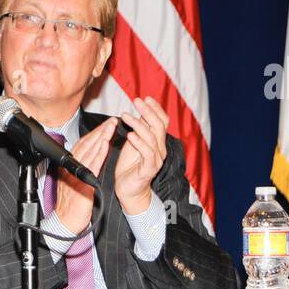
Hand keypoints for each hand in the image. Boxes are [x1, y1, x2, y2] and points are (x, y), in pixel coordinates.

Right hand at [51, 116, 115, 234]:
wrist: (65, 222)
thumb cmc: (71, 206)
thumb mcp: (74, 183)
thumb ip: (81, 170)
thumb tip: (90, 159)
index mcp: (68, 167)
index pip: (83, 145)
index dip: (95, 134)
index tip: (106, 125)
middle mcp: (70, 168)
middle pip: (86, 144)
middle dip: (100, 131)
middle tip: (112, 120)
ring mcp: (75, 175)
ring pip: (89, 151)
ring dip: (101, 137)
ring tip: (111, 127)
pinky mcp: (80, 183)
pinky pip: (91, 166)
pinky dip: (98, 154)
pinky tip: (105, 145)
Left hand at [115, 96, 169, 213]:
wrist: (128, 190)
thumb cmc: (129, 166)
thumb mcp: (133, 143)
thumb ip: (138, 129)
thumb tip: (139, 111)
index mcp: (158, 142)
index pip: (163, 121)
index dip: (156, 109)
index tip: (146, 98)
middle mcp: (160, 149)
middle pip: (159, 126)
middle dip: (148, 111)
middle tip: (136, 100)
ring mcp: (156, 159)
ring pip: (151, 137)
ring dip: (139, 124)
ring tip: (125, 116)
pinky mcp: (149, 169)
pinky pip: (147, 153)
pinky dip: (139, 142)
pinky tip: (130, 135)